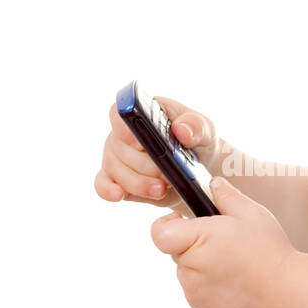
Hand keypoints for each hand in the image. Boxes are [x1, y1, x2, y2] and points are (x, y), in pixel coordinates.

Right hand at [94, 96, 219, 209]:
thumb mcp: (204, 130)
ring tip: (162, 189)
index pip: (120, 112)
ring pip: (116, 169)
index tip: (138, 141)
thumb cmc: (197, 143)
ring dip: (139, 182)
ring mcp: (116, 156)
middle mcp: (122, 133)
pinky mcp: (115, 179)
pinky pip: (103, 184)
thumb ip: (196, 126)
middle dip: (144, 164)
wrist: (198, 172)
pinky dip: (109, 190)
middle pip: (120, 147)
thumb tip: (181, 130)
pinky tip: (119, 195)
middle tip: (166, 175)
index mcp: (141, 112)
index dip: (126, 126)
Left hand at [149, 177, 295, 307]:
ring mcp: (193, 291)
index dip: (167, 224)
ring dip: (200, 265)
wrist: (284, 293)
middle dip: (192, 243)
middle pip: (176, 249)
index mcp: (197, 240)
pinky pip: (195, 290)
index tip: (182, 221)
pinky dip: (207, 284)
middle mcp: (190, 269)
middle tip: (223, 242)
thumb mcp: (250, 212)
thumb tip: (212, 183)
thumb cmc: (269, 251)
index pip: (160, 233)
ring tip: (232, 263)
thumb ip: (225, 194)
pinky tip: (232, 280)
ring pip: (186, 270)